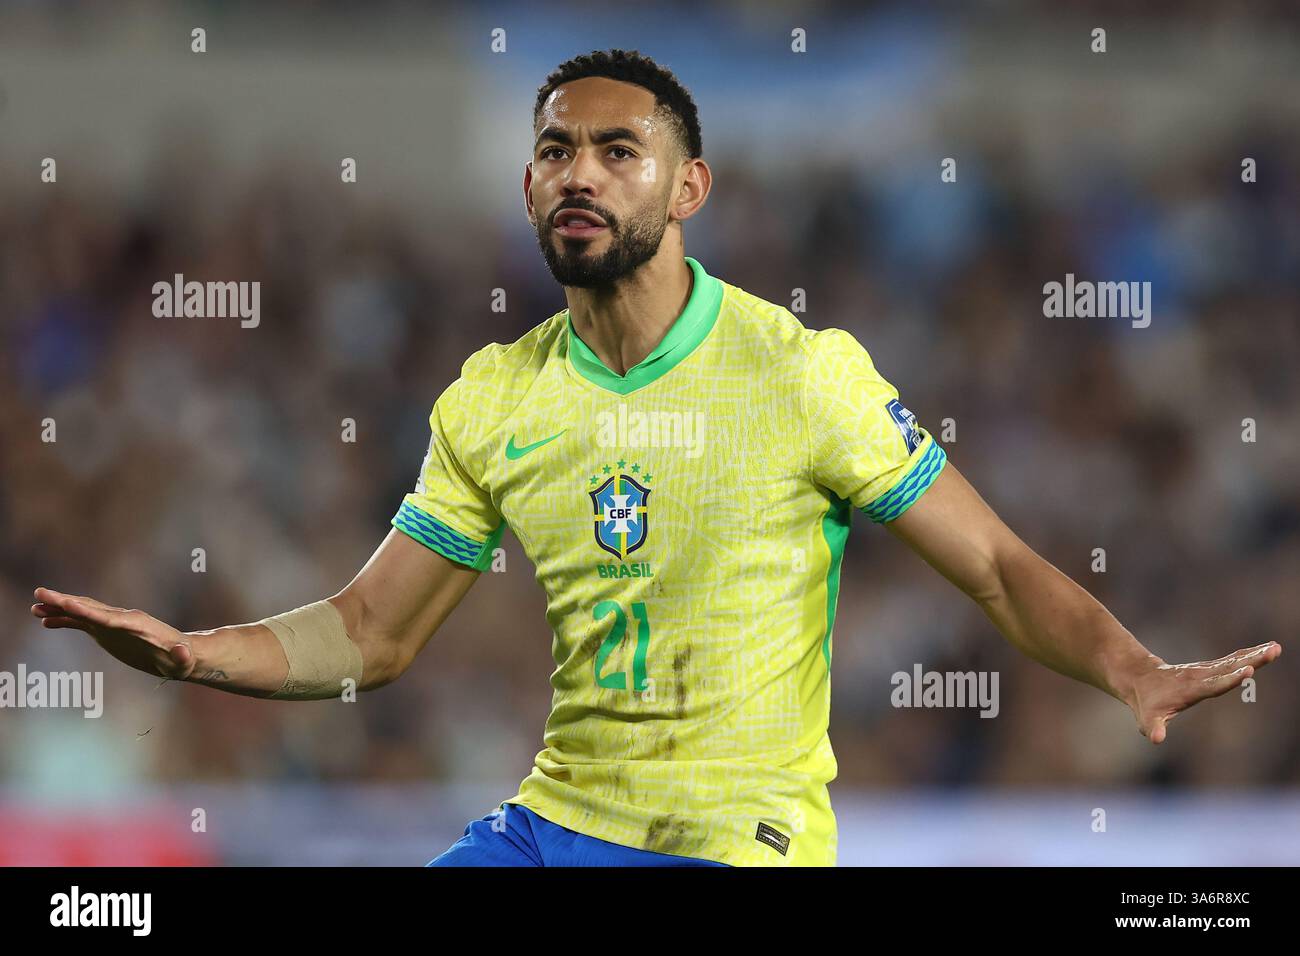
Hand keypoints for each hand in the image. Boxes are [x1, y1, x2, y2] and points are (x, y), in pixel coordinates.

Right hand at [30, 587, 196, 680]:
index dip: (87, 611)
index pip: (108, 617)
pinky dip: (65, 620)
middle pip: (90, 608)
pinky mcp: (108, 631)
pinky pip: (82, 622)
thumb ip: (182, 656)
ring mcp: (113, 624)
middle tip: (40, 593)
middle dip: (65, 601)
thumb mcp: (184, 660)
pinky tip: (46, 620)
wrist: (180, 655)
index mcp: (137, 624)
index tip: (66, 603)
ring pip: (83, 612)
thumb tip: (183, 652)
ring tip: (34, 606)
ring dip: (59, 608)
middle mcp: (122, 619)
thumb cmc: (183, 659)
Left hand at [1123, 642, 1281, 743]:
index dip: (1231, 679)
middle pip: (1230, 668)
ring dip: (1255, 655)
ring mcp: (1206, 670)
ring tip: (1276, 648)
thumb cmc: (1147, 703)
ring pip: (1233, 661)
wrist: (1140, 678)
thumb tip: (1155, 739)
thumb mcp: (1147, 718)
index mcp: (1191, 689)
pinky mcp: (1210, 668)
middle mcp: (1201, 676)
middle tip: (1273, 651)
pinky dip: (1249, 655)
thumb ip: (1153, 727)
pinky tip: (1266, 649)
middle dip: (1252, 660)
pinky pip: (1232, 660)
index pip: (1214, 685)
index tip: (1249, 670)